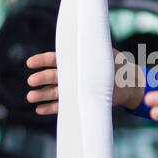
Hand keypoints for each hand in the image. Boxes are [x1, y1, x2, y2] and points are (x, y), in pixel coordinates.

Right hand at [24, 47, 142, 115]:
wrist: (127, 84)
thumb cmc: (118, 65)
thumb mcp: (109, 55)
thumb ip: (98, 53)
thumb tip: (91, 47)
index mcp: (75, 61)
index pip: (55, 59)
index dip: (42, 61)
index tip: (30, 63)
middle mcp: (71, 75)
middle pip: (52, 76)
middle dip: (41, 79)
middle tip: (31, 81)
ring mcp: (73, 89)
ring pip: (54, 92)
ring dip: (42, 95)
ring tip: (30, 97)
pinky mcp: (78, 102)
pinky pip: (62, 106)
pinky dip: (51, 108)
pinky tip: (39, 109)